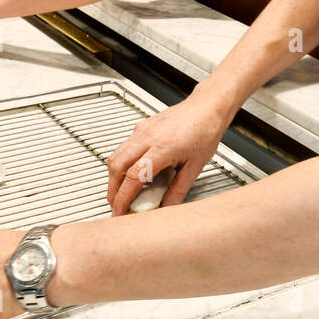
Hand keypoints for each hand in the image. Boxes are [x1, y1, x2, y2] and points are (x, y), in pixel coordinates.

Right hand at [106, 91, 231, 215]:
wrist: (206, 107)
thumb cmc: (205, 132)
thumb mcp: (195, 167)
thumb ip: (178, 190)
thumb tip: (167, 208)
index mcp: (163, 148)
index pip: (133, 176)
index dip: (123, 197)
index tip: (120, 211)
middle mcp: (148, 137)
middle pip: (117, 166)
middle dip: (112, 190)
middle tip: (116, 206)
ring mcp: (142, 130)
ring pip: (116, 155)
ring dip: (114, 177)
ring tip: (121, 193)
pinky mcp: (141, 127)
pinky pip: (124, 147)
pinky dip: (121, 163)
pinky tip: (130, 173)